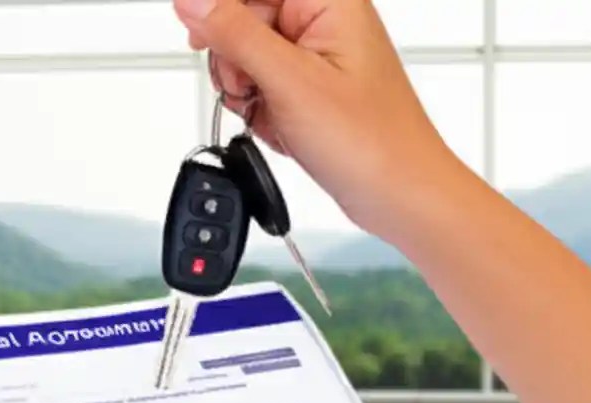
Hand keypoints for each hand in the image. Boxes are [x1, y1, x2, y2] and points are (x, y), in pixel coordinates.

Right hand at [173, 0, 469, 242]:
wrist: (399, 195)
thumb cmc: (371, 141)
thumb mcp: (289, 82)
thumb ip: (234, 34)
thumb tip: (192, 0)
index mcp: (329, 1)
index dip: (220, 10)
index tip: (201, 35)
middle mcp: (323, 21)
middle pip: (243, 15)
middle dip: (233, 57)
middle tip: (251, 87)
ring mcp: (316, 55)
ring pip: (247, 53)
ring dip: (244, 88)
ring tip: (270, 113)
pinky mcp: (309, 86)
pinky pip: (261, 83)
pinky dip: (259, 107)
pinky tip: (278, 126)